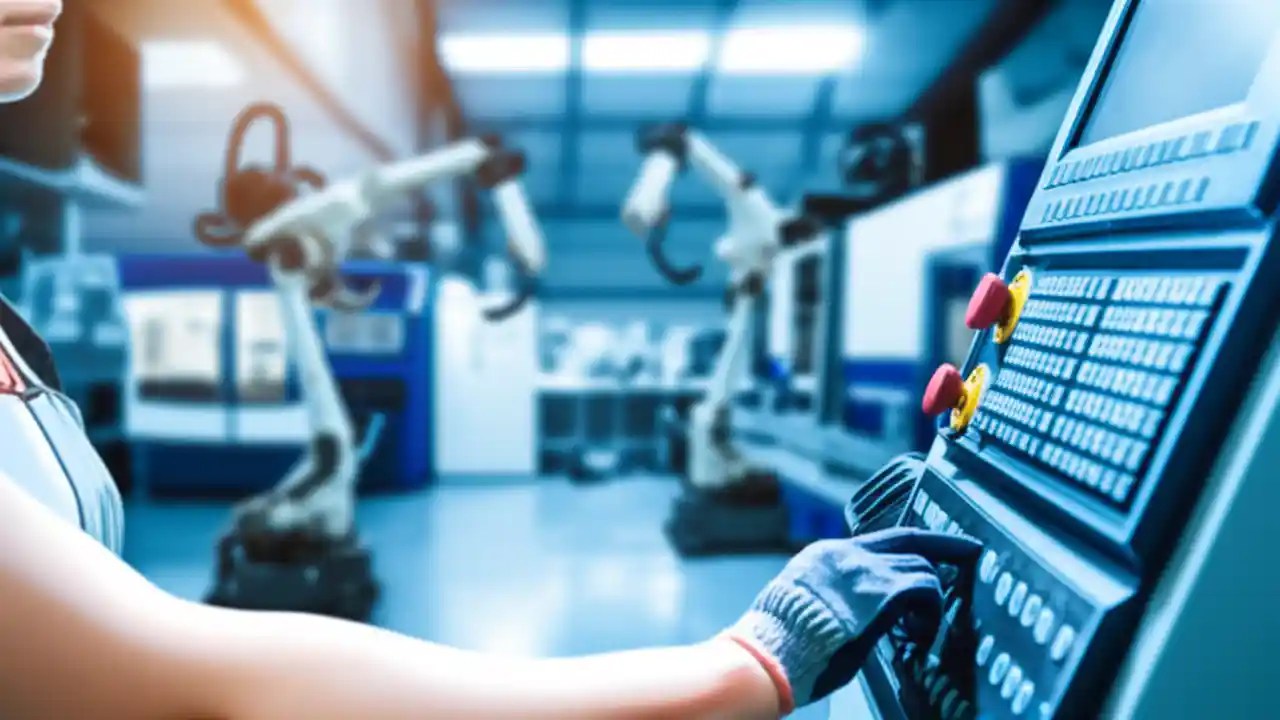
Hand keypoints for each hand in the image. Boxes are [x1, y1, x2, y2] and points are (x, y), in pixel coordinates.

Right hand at [722, 527, 981, 712]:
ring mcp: (866, 571)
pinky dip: (931, 613)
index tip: (936, 542)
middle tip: (971, 551)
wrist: (773, 652)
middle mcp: (847, 554)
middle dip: (945, 547)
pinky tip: (919, 635)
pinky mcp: (883, 593)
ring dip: (931, 598)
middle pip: (910, 541)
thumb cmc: (782, 642)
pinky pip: (926, 590)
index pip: (880, 538)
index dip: (914, 540)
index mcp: (825, 555)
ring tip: (922, 628)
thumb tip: (850, 609)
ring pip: (922, 568)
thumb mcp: (801, 603)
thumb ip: (830, 594)